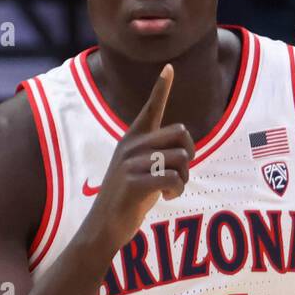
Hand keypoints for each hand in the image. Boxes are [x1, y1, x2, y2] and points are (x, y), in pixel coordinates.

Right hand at [84, 64, 194, 262]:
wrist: (104, 227)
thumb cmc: (129, 199)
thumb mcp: (143, 171)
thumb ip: (159, 155)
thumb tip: (185, 147)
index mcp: (132, 139)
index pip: (150, 108)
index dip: (161, 87)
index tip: (169, 67)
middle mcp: (130, 146)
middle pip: (181, 134)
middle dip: (190, 156)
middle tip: (180, 174)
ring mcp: (130, 164)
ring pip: (180, 159)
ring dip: (184, 178)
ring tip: (172, 189)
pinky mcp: (133, 183)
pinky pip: (172, 178)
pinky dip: (177, 190)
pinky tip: (167, 198)